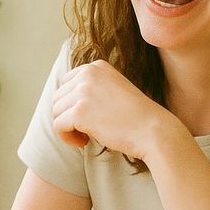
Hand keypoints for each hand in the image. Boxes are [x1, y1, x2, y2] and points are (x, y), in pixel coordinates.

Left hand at [52, 59, 175, 158]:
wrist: (153, 131)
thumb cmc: (135, 116)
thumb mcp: (113, 89)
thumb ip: (91, 87)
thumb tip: (59, 98)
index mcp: (96, 66)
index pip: (66, 84)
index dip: (72, 104)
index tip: (88, 117)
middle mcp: (88, 74)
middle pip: (58, 98)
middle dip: (68, 116)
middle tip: (86, 130)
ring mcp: (83, 91)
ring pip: (56, 112)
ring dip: (67, 128)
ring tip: (86, 136)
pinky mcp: (80, 112)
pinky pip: (58, 126)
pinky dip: (67, 137)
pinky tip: (83, 142)